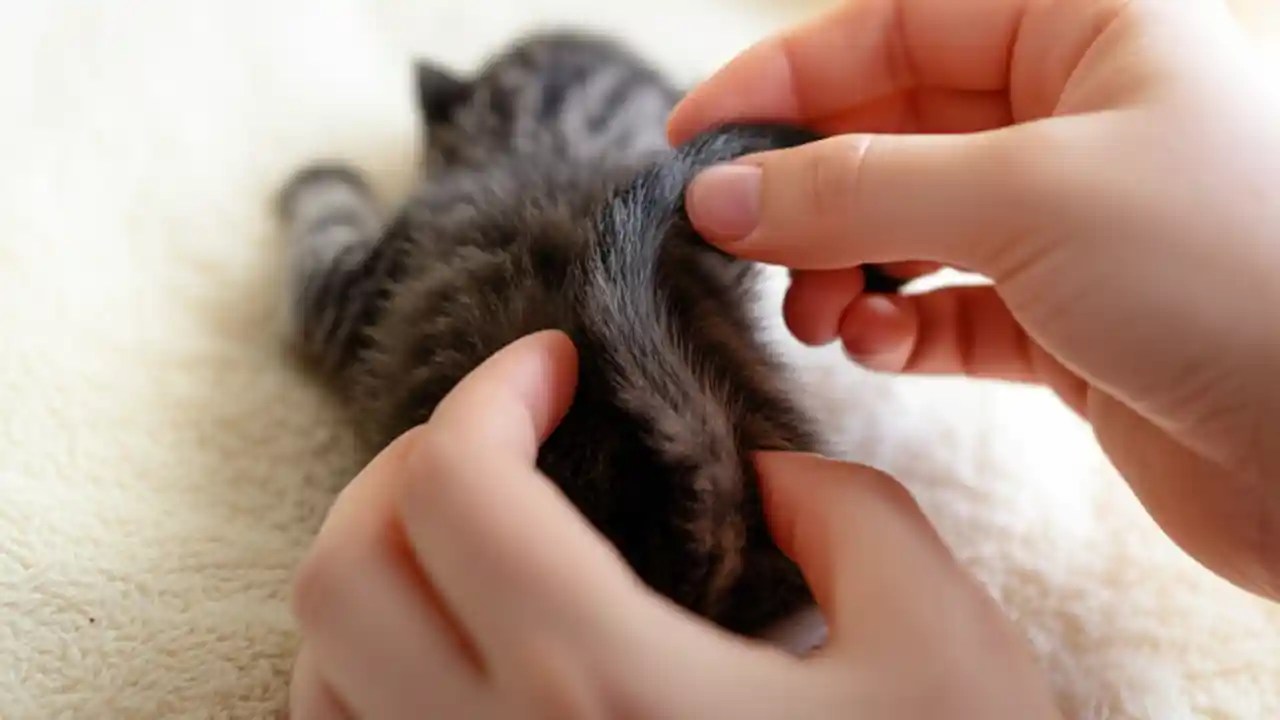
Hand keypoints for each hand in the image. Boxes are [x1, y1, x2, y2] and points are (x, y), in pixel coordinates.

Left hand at [287, 330, 1059, 718]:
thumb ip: (847, 514)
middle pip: (342, 574)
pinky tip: (459, 651)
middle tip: (502, 437)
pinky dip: (368, 677)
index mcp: (610, 690)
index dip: (491, 390)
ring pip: (320, 678)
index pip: (457, 488)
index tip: (554, 363)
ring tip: (473, 537)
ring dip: (376, 574)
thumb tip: (763, 479)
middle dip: (404, 466)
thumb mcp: (942, 645)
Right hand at [670, 0, 1279, 599]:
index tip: (693, 138)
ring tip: (814, 312)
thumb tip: (721, 191)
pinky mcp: (1067, 323)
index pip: (895, 22)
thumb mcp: (1024, 195)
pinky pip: (946, 306)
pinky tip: (875, 344)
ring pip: (908, 223)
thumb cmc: (1231, 273)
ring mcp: (1071, 224)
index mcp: (1087, 30)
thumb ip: (855, 188)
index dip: (784, 78)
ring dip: (842, 265)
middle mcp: (1076, 117)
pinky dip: (896, 325)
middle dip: (809, 187)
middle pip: (892, 126)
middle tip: (739, 244)